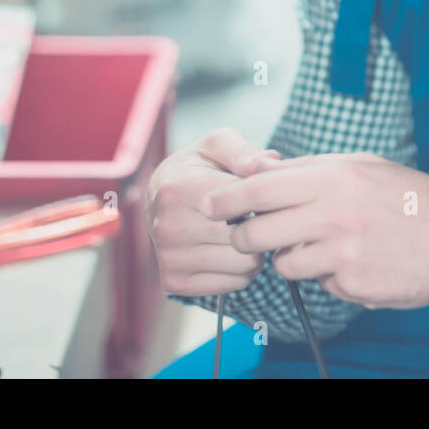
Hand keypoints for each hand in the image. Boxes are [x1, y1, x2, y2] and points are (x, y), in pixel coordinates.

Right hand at [147, 127, 280, 296]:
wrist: (162, 196)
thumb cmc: (198, 167)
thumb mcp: (219, 144)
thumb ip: (243, 150)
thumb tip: (266, 163)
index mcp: (177, 189)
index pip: (242, 204)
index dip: (262, 199)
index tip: (262, 193)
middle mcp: (168, 226)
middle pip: (245, 239)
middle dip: (260, 226)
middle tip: (255, 215)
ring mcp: (169, 257)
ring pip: (243, 265)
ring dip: (254, 250)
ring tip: (244, 231)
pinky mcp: (174, 281)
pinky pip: (233, 284)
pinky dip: (241, 270)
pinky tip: (232, 250)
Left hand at [200, 152, 428, 309]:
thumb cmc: (407, 197)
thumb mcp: (361, 166)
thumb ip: (312, 170)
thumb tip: (262, 171)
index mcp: (334, 179)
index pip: (261, 188)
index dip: (227, 198)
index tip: (207, 204)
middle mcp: (334, 215)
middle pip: (260, 233)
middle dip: (246, 238)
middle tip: (249, 238)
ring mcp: (343, 254)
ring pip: (285, 263)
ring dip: (292, 258)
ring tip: (323, 245)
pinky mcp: (353, 285)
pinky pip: (319, 283)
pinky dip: (328, 275)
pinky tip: (355, 261)